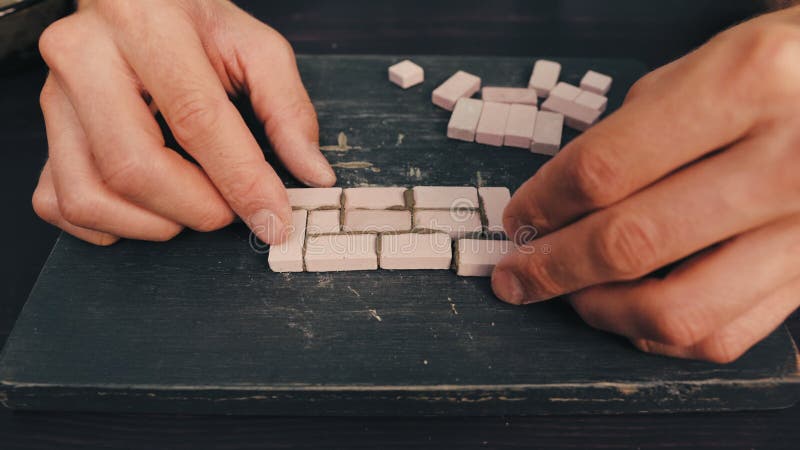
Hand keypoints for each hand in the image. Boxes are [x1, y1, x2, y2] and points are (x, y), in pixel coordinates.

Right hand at [32, 0, 334, 245]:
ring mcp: (56, 98)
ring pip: (90, 195)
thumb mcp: (253, 46)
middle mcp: (85, 58)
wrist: (136, 2)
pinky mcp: (47, 131)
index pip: (196, 119)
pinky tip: (145, 209)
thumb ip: (288, 109)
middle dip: (194, 208)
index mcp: (145, 25)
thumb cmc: (192, 23)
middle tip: (229, 209)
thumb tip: (312, 173)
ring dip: (153, 224)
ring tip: (191, 205)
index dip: (241, 180)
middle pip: (133, 167)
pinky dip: (108, 225)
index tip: (274, 218)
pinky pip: (60, 202)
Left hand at [493, 6, 799, 362]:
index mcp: (746, 83)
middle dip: (552, 268)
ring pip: (677, 311)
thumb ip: (633, 131)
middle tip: (515, 274)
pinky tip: (631, 311)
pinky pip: (725, 336)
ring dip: (601, 312)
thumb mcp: (706, 64)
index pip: (607, 167)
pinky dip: (661, 334)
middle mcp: (786, 160)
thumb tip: (560, 202)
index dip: (543, 204)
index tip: (518, 220)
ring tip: (571, 295)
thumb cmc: (785, 67)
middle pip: (630, 242)